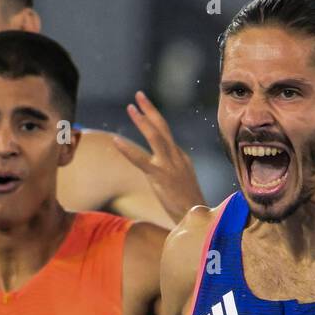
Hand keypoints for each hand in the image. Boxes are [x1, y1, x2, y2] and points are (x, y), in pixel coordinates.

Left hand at [113, 91, 203, 221]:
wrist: (198, 219)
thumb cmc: (189, 206)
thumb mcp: (181, 183)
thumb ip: (171, 172)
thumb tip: (162, 169)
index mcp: (180, 158)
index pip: (166, 134)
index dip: (154, 119)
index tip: (144, 108)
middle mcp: (176, 157)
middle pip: (163, 127)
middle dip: (150, 109)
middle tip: (139, 95)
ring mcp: (169, 165)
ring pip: (155, 136)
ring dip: (142, 120)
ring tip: (130, 107)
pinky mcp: (160, 177)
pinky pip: (140, 160)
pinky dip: (127, 149)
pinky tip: (115, 140)